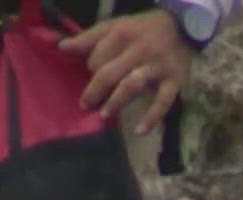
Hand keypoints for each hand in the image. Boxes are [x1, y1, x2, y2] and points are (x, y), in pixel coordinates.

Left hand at [60, 9, 192, 136]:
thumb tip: (61, 47)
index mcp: (121, 34)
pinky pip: (162, 102)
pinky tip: (140, 131)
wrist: (181, 27)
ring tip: (104, 114)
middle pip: (110, 73)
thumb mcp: (115, 26)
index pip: (97, 57)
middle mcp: (139, 50)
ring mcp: (157, 67)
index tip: (93, 73)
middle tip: (85, 104)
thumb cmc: (141, 29)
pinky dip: (151, 117)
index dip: (91, 68)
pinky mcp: (174, 81)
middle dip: (95, 90)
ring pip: (132, 86)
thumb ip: (89, 38)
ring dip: (116, 102)